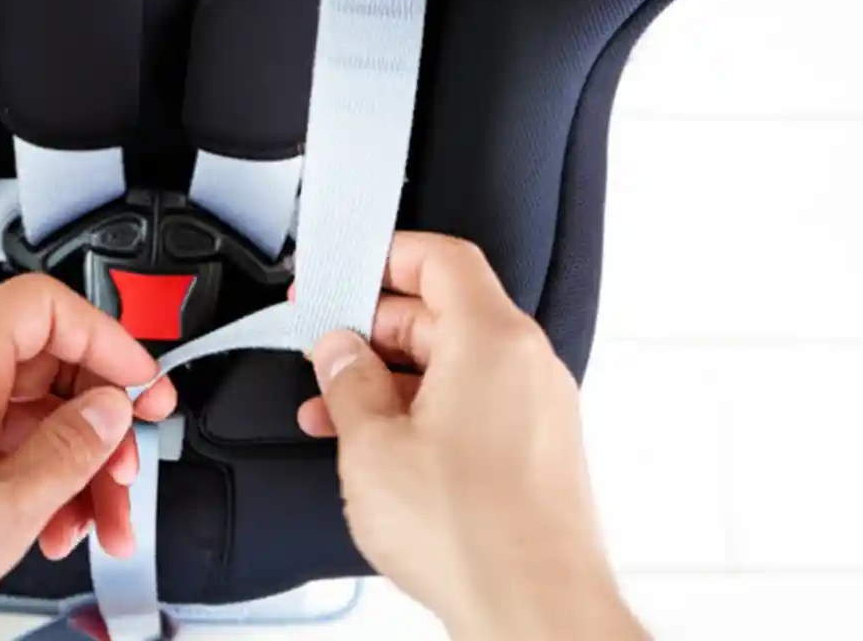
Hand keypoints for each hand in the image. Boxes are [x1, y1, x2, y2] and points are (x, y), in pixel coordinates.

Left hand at [0, 274, 174, 640]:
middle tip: (127, 471)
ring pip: (24, 415)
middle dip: (97, 425)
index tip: (144, 388)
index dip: (109, 342)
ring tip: (94, 524)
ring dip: (71, 467)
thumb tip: (112, 409)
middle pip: (43, 366)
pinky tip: (51, 528)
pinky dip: (31, 482)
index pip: (47, 306)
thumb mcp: (1, 510)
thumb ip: (72, 448)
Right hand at [299, 232, 646, 640]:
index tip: (345, 273)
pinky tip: (379, 446)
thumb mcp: (374, 446)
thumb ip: (348, 383)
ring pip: (454, 365)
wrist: (534, 611)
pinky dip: (424, 411)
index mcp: (492, 341)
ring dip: (391, 379)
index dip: (387, 256)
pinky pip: (474, 404)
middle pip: (444, 313)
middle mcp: (526, 365)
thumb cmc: (472, 535)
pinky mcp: (536, 450)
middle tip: (325, 351)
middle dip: (375, 329)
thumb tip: (339, 351)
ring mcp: (537, 409)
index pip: (443, 259)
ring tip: (336, 412)